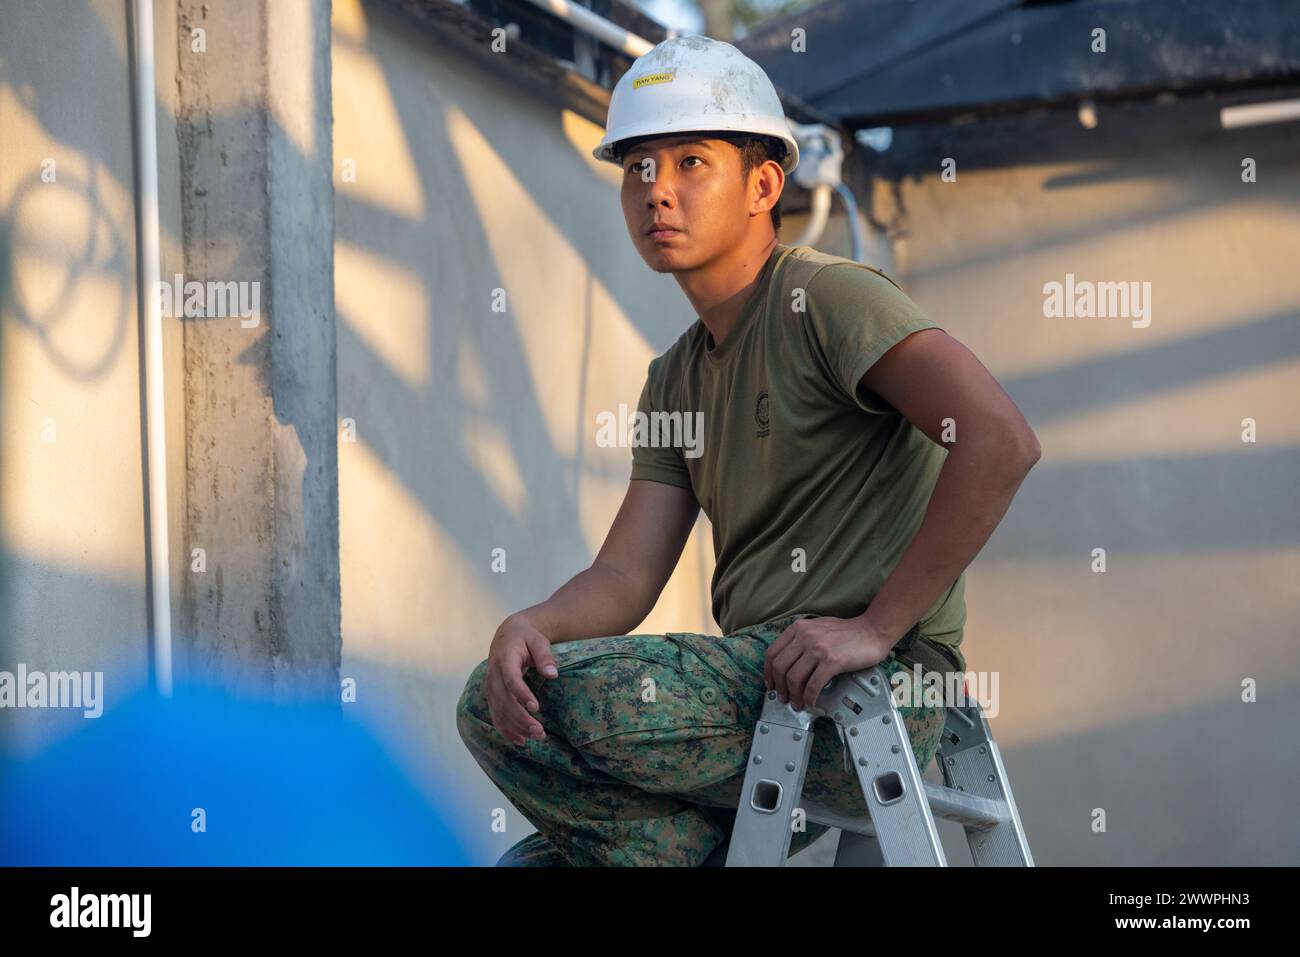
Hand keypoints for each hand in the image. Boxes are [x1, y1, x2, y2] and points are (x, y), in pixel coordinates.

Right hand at [486, 614, 558, 745]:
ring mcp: (490, 687)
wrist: (507, 635)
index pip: (510, 679)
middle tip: (540, 732)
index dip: (521, 694)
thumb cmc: (526, 638)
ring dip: (516, 727)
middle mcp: (493, 675)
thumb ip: (545, 656)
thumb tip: (552, 675)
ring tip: (537, 737)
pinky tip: (520, 741)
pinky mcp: (492, 696)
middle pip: (504, 700)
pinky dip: (506, 729)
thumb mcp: (538, 641)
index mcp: (504, 659)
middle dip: (521, 718)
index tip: (536, 707)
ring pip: (499, 711)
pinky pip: (496, 715)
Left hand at [764, 614, 893, 712]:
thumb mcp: (817, 627)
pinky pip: (813, 685)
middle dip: (779, 687)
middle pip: (780, 667)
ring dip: (793, 696)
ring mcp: (818, 648)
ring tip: (797, 703)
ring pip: (794, 678)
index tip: (771, 684)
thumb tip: (788, 661)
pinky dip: (809, 697)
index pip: (772, 653)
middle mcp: (805, 636)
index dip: (768, 672)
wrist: (872, 630)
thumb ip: (801, 639)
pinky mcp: (832, 661)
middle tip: (783, 698)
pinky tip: (811, 702)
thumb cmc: (847, 631)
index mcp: (798, 628)